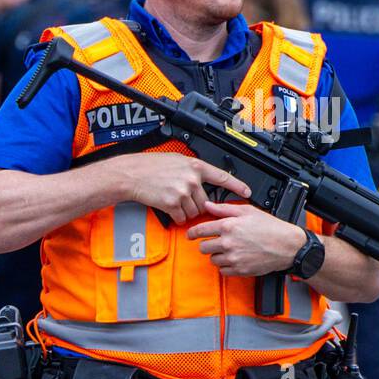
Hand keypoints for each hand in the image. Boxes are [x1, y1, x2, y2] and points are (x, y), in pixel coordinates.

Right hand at [111, 152, 249, 223]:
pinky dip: (176, 217)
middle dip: (196, 205)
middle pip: (205, 202)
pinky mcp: (173, 203)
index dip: (237, 186)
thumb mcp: (175, 160)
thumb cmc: (149, 166)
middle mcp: (192, 179)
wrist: (131, 174)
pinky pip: (182, 218)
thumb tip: (201, 179)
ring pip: (194, 211)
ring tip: (173, 201)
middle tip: (184, 200)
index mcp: (195, 166)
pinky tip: (168, 208)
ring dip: (185, 212)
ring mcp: (183, 191)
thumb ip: (191, 170)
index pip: (222, 177)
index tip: (247, 193)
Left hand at [186, 200, 306, 276]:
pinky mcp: (239, 270)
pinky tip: (235, 258)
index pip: (200, 231)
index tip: (191, 234)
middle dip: (208, 244)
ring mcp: (233, 258)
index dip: (192, 233)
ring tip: (230, 249)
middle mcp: (228, 243)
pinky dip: (226, 265)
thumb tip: (208, 205)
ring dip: (217, 255)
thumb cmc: (271, 227)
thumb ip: (224, 208)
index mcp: (229, 226)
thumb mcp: (248, 211)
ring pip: (212, 259)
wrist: (288, 246)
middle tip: (217, 241)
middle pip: (203, 247)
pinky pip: (222, 270)